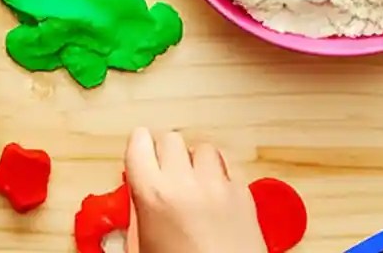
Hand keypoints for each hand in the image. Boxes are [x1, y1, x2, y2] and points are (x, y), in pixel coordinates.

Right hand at [124, 129, 263, 252]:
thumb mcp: (143, 246)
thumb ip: (139, 212)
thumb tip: (138, 191)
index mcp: (153, 194)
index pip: (138, 141)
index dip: (139, 149)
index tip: (140, 155)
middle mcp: (186, 183)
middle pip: (170, 139)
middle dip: (166, 153)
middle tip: (164, 172)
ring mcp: (218, 187)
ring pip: (202, 148)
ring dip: (195, 161)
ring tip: (192, 184)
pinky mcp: (244, 194)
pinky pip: (228, 167)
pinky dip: (220, 174)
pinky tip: (214, 194)